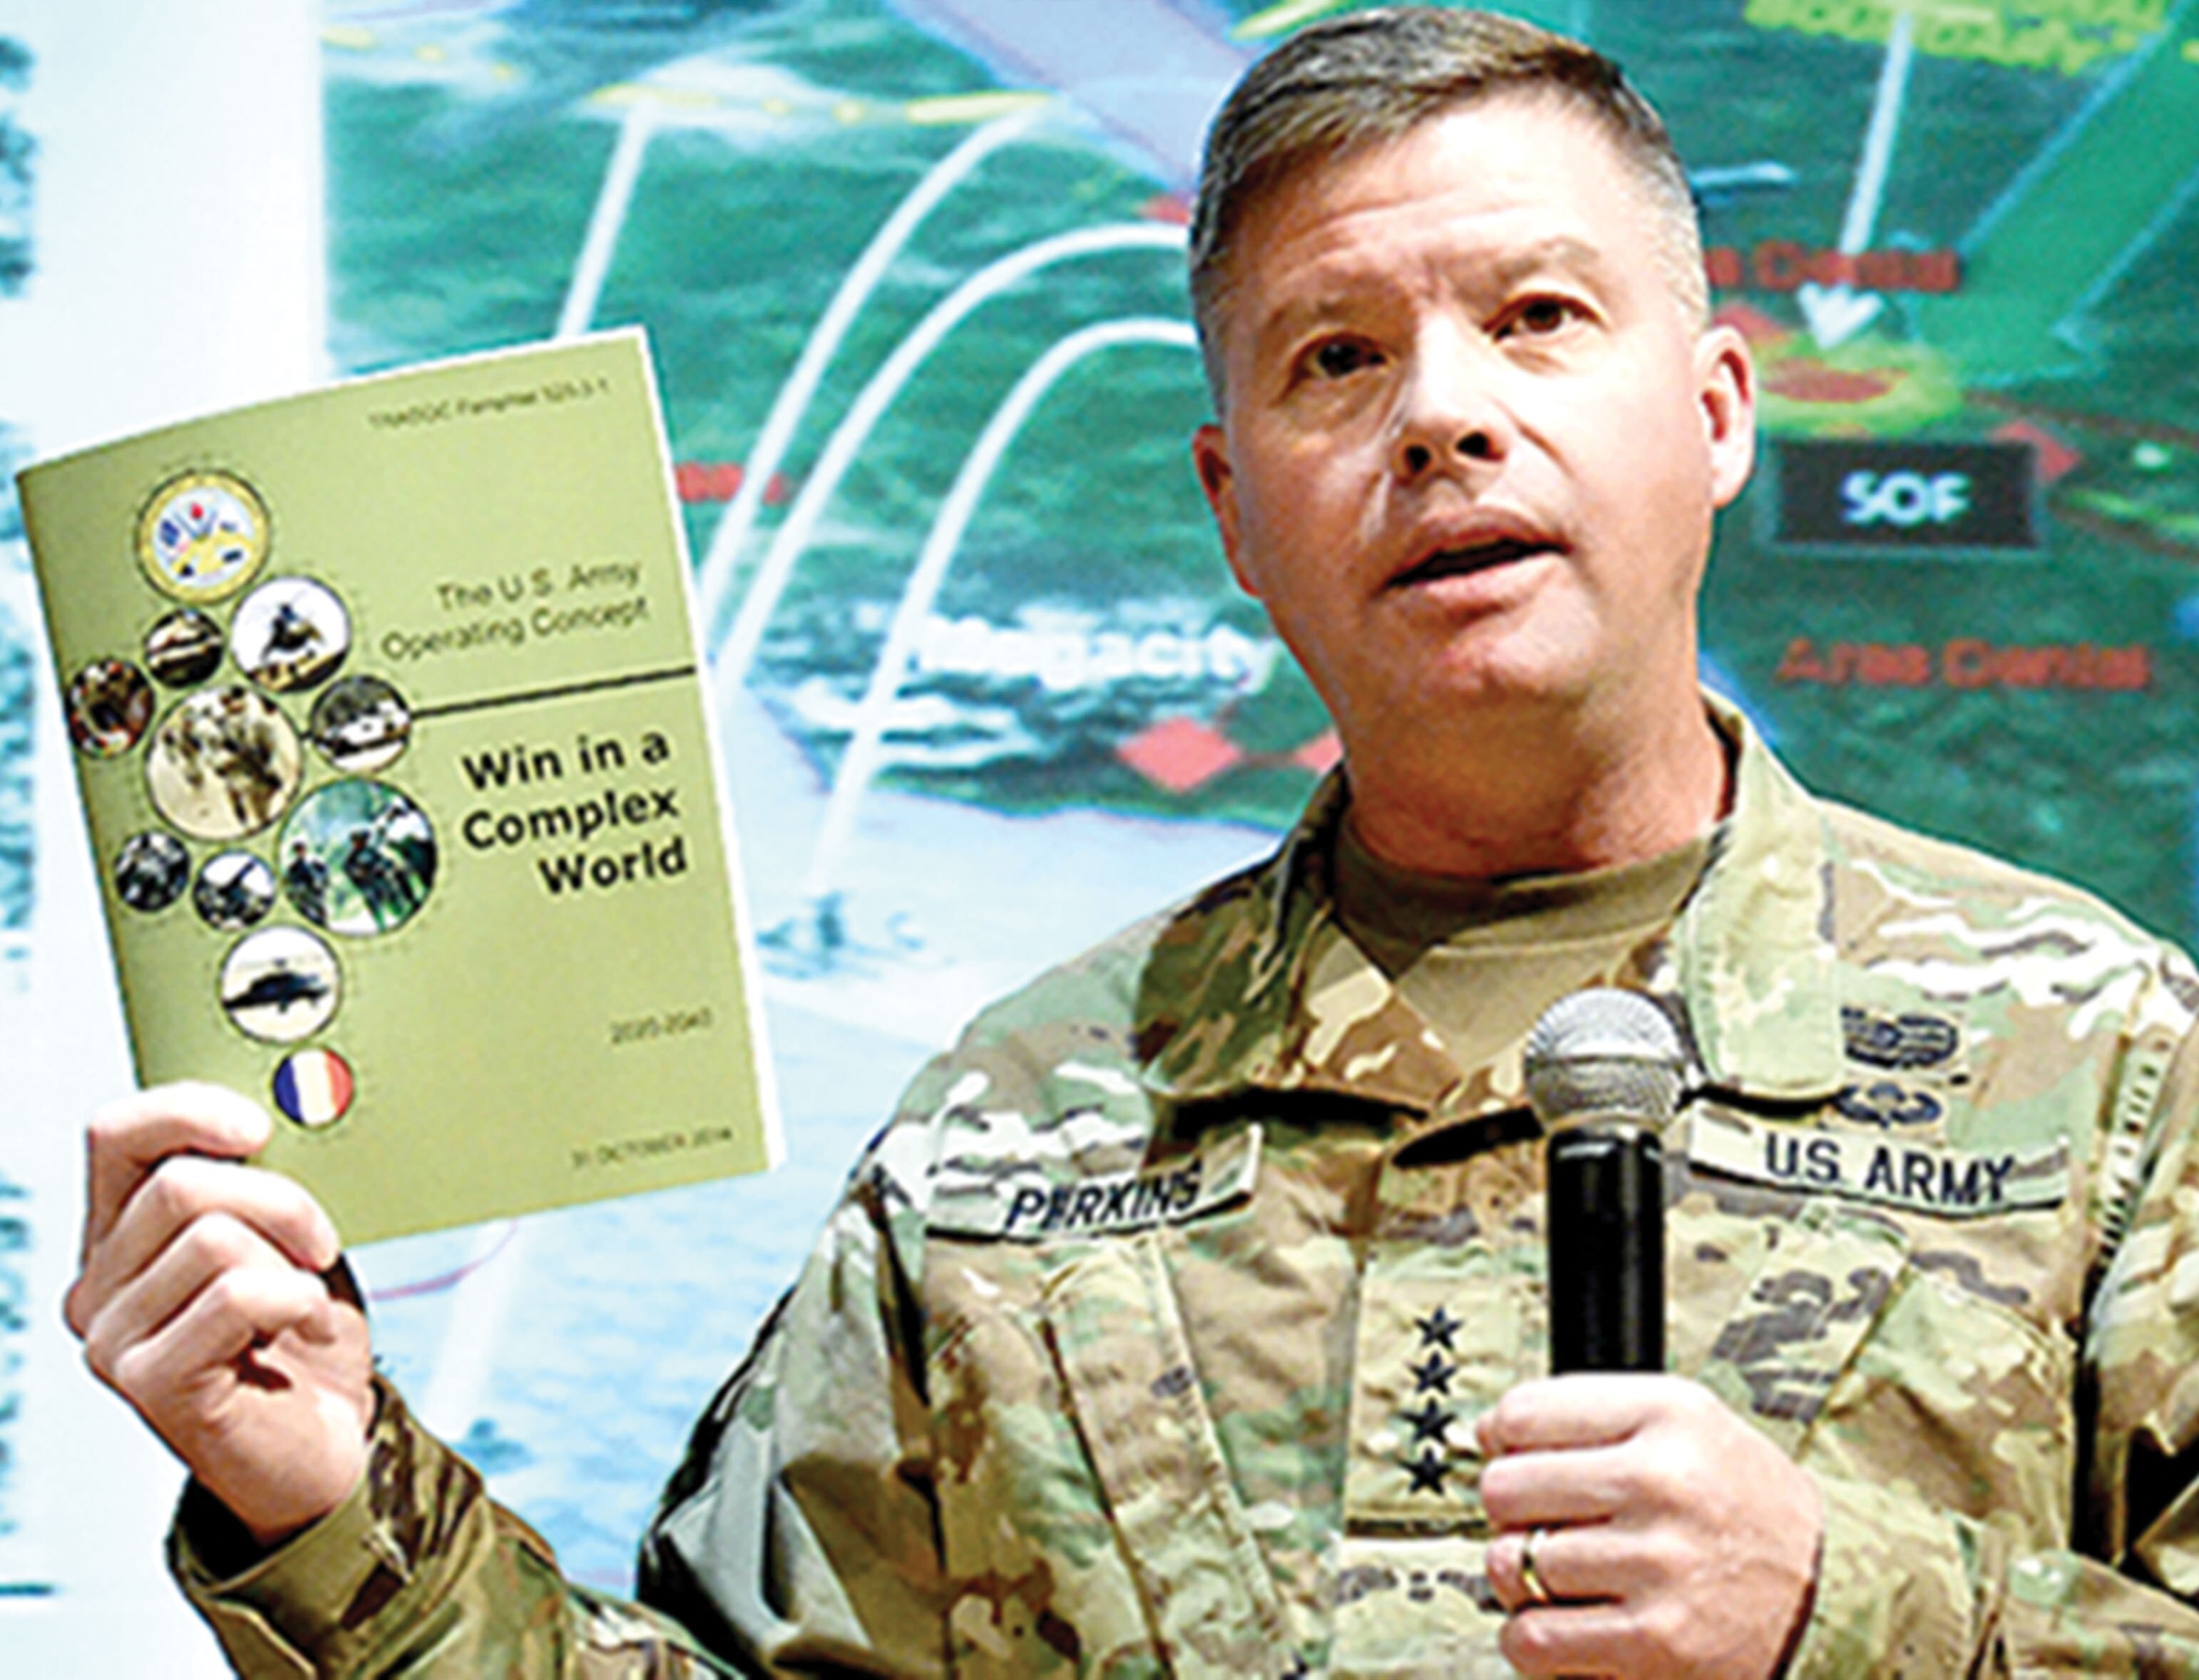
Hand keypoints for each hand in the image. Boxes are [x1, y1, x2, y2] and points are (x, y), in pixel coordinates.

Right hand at [63, 1082, 372, 1547]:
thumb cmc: (306, 1337)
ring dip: (290, 1263)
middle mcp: (99, 1287)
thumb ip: (258, 1184)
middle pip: (180, 1185)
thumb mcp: (289, 1239)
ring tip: (301, 1306)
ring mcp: (113, 1340)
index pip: (116, 1137)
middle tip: (319, 1243)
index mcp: (121, 1237)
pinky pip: (235, 1295)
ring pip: (215, 1238)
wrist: (331, 1448)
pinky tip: (298, 1333)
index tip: (258, 1128)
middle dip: (279, 1201)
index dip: (186, 1111)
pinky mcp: (148, 1383)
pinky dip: (294, 1301)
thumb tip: (272, 1119)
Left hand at [1477, 1375, 1819, 1678]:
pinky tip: (1564, 1621)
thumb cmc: (1738, 1503)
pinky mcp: (1654, 1644)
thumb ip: (1585, 1409)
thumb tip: (1483, 1432)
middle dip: (1512, 1510)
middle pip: (1504, 1489)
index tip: (1514, 1456)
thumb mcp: (1684, 1420)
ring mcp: (1657, 1567)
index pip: (1521, 1414)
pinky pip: (1532, 1639)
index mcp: (1667, 1415)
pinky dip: (1530, 1637)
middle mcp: (1662, 1484)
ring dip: (1521, 1576)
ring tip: (1564, 1574)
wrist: (1830, 1594)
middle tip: (1547, 1521)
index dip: (1503, 1439)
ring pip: (1511, 1564)